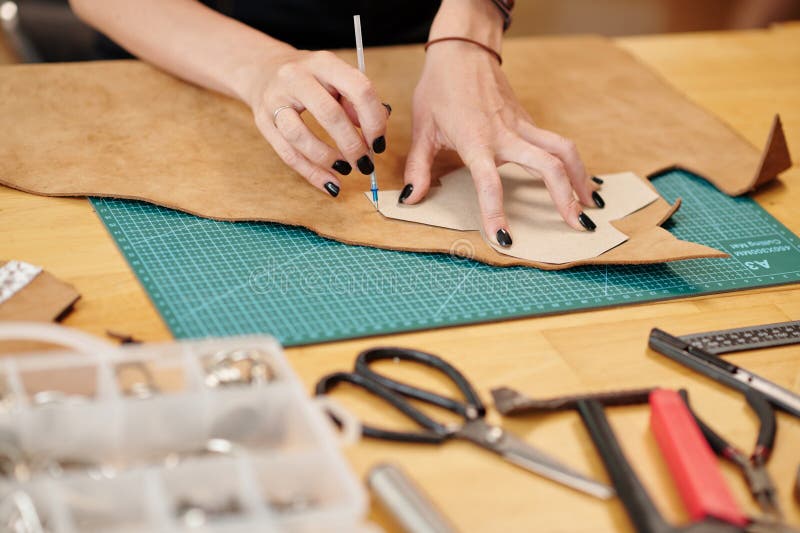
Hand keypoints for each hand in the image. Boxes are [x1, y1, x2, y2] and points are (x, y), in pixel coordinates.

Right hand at [248, 49, 388, 196]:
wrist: (263, 70)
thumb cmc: (311, 80)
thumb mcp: (336, 80)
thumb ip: (357, 103)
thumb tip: (375, 134)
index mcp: (323, 62)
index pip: (358, 88)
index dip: (374, 120)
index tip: (379, 143)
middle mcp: (296, 77)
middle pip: (329, 114)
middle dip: (352, 144)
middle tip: (365, 163)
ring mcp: (275, 99)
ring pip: (300, 136)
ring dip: (328, 159)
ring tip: (345, 168)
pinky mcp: (262, 121)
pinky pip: (287, 153)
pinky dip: (311, 173)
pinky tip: (329, 183)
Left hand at [401, 41, 600, 245]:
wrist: (461, 52)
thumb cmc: (439, 89)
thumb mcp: (422, 129)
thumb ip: (417, 169)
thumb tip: (411, 200)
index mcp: (476, 141)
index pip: (490, 183)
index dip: (495, 212)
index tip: (503, 238)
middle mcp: (505, 134)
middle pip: (548, 165)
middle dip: (564, 197)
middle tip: (576, 225)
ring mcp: (522, 126)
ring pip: (563, 150)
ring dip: (580, 177)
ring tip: (589, 206)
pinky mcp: (529, 121)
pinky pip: (558, 143)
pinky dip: (572, 163)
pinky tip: (579, 181)